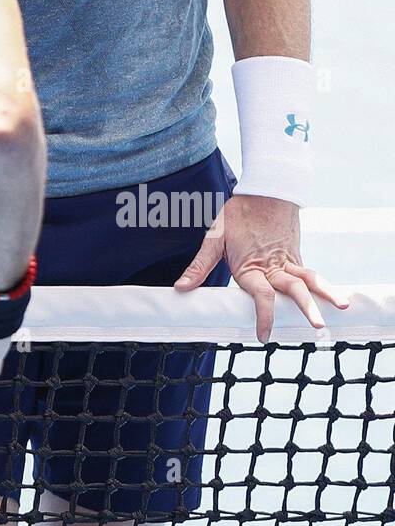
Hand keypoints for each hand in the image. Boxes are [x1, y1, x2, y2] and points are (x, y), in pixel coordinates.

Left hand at [174, 194, 347, 341]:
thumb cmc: (237, 214)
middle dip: (307, 309)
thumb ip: (199, 266)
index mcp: (253, 266)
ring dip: (326, 295)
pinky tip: (333, 299)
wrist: (266, 189)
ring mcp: (289, 260)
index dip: (264, 316)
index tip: (263, 336)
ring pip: (311, 280)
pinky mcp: (296, 256)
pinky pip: (310, 275)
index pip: (262, 295)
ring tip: (343, 308)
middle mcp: (274, 266)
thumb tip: (182, 288)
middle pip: (295, 289)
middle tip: (318, 328)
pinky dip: (322, 287)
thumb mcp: (214, 238)